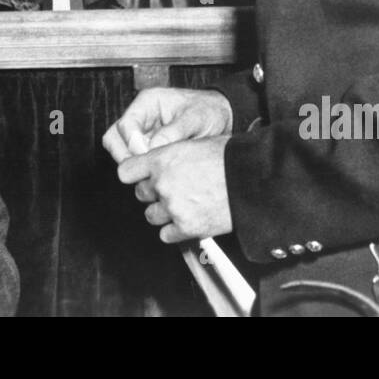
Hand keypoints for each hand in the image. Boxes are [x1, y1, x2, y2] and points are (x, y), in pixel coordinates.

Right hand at [103, 88, 233, 163]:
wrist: (222, 118)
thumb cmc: (209, 111)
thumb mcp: (196, 118)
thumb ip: (174, 131)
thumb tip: (153, 147)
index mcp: (148, 102)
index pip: (125, 124)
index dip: (133, 143)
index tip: (149, 155)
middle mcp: (141, 116)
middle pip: (114, 138)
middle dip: (125, 156)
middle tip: (145, 169)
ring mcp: (142, 133)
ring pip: (119, 151)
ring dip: (132, 164)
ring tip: (152, 172)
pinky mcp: (148, 147)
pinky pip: (135, 160)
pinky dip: (142, 169)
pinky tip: (159, 173)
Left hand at [116, 136, 232, 242]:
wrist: (252, 180)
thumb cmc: (229, 157)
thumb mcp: (194, 143)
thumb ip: (171, 154)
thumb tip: (160, 161)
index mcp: (162, 159)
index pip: (126, 171)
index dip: (134, 174)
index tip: (140, 176)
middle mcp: (162, 184)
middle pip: (141, 194)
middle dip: (154, 193)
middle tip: (174, 189)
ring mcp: (173, 207)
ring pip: (151, 215)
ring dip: (164, 212)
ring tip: (184, 205)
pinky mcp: (186, 228)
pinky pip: (166, 234)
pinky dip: (175, 230)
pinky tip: (189, 220)